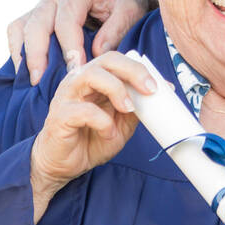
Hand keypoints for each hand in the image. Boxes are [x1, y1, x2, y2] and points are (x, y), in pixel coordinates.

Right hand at [7, 0, 152, 84]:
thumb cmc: (126, 2)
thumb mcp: (130, 12)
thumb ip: (115, 30)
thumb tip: (95, 53)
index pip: (66, 23)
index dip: (69, 49)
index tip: (76, 72)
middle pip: (37, 25)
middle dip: (38, 55)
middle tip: (42, 82)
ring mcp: (42, 6)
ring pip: (21, 28)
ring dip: (23, 55)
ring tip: (31, 80)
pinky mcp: (37, 16)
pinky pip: (18, 32)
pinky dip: (19, 51)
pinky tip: (28, 73)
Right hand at [29, 51, 164, 217]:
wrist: (65, 165)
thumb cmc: (92, 139)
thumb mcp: (122, 123)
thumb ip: (138, 106)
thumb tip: (164, 91)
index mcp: (95, 78)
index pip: (118, 60)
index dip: (140, 68)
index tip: (161, 86)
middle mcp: (79, 81)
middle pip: (106, 59)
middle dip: (132, 71)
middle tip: (150, 90)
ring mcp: (67, 96)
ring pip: (91, 75)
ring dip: (116, 89)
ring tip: (128, 109)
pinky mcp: (59, 115)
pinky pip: (83, 110)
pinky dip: (102, 121)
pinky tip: (108, 133)